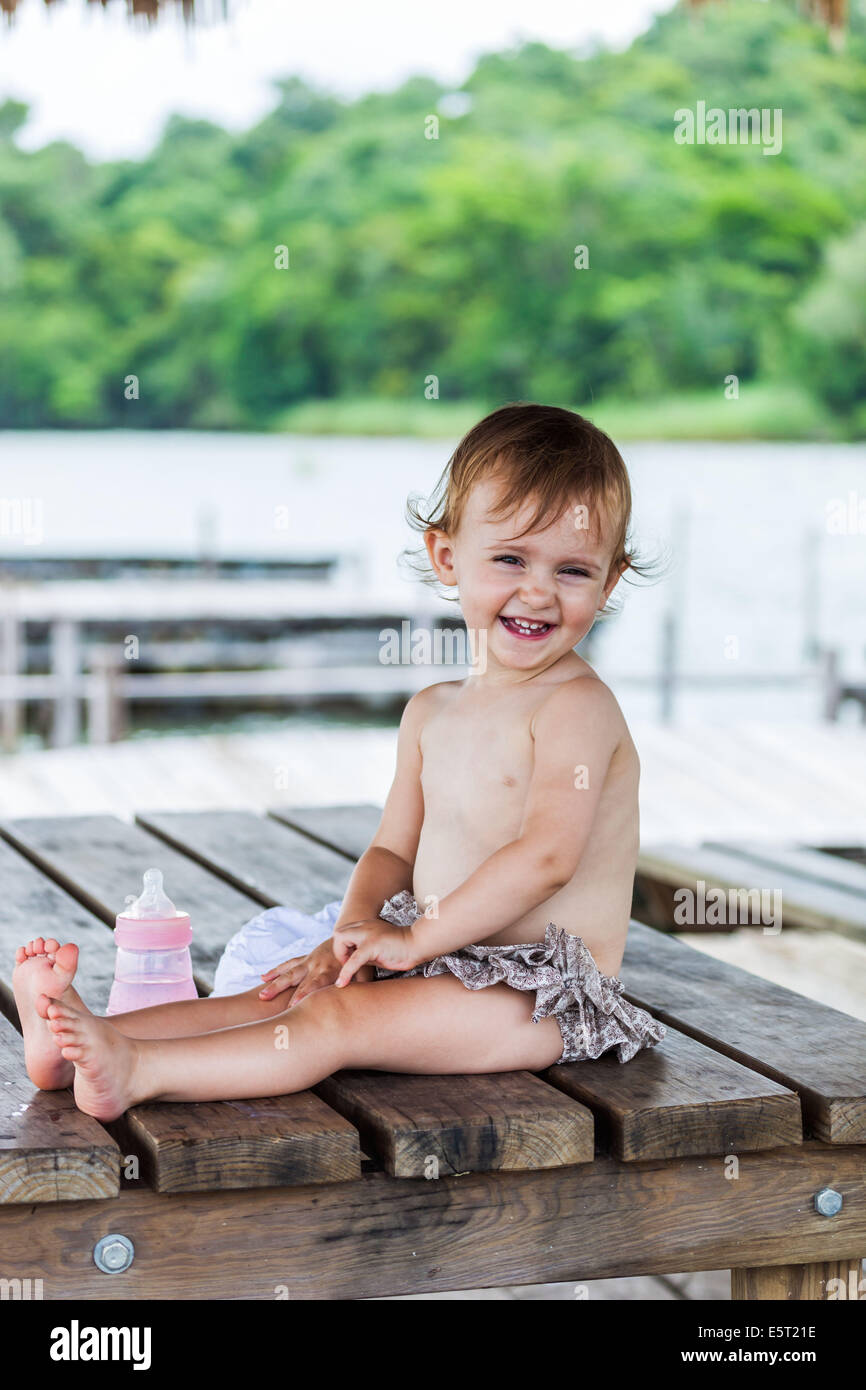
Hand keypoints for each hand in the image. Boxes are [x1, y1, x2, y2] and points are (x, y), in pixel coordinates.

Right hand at [258, 936, 374, 1006]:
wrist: (352, 936)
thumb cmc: (359, 960)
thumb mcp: (362, 973)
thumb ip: (358, 987)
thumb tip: (359, 1006)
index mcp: (329, 970)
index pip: (313, 985)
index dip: (303, 995)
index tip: (292, 1006)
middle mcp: (316, 965)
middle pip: (296, 980)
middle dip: (281, 990)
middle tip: (266, 999)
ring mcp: (309, 961)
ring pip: (288, 972)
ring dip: (274, 982)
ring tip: (262, 994)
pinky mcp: (306, 958)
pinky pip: (288, 964)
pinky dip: (276, 970)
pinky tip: (263, 978)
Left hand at [332, 918, 417, 986]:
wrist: (418, 944)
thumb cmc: (400, 949)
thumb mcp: (377, 950)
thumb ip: (363, 954)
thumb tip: (350, 966)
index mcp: (365, 926)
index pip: (343, 933)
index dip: (342, 948)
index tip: (349, 961)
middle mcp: (364, 927)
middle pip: (338, 934)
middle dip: (339, 951)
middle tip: (348, 964)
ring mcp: (368, 934)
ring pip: (341, 940)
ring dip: (340, 957)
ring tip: (347, 973)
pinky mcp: (372, 945)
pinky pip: (353, 959)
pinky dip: (345, 972)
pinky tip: (342, 983)